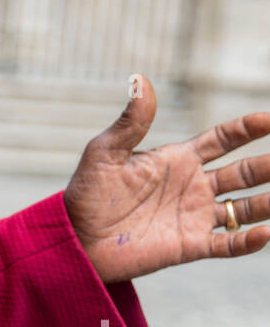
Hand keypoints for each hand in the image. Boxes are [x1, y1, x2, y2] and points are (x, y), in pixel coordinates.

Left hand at [63, 75, 269, 282]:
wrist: (75, 238)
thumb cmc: (87, 192)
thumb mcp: (105, 152)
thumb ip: (131, 122)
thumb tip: (139, 80)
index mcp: (177, 159)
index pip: (224, 139)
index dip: (248, 128)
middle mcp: (193, 186)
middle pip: (244, 172)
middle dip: (268, 165)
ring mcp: (194, 217)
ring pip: (243, 208)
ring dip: (267, 202)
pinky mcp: (189, 246)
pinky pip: (227, 244)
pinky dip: (249, 240)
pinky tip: (266, 232)